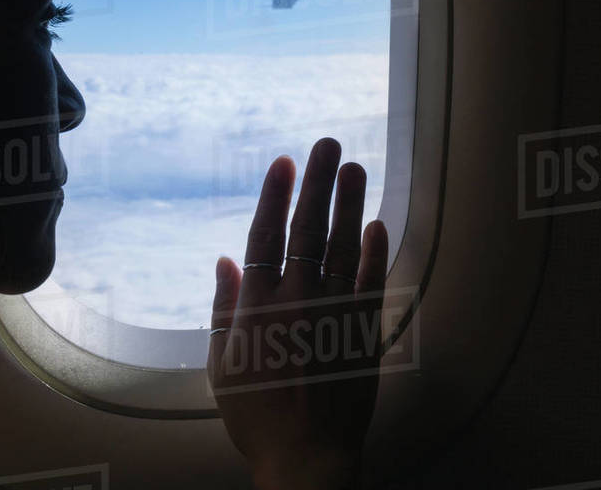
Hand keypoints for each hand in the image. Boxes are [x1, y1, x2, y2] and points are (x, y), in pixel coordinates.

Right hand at [209, 138, 389, 489]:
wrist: (307, 457)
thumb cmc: (257, 416)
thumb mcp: (222, 365)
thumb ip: (224, 309)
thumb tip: (224, 260)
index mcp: (257, 307)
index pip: (266, 236)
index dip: (275, 196)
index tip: (284, 162)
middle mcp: (296, 301)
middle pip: (308, 229)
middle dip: (318, 183)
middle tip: (328, 143)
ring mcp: (333, 314)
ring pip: (344, 247)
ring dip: (350, 204)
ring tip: (355, 168)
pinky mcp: (363, 331)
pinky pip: (371, 282)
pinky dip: (375, 252)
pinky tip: (377, 223)